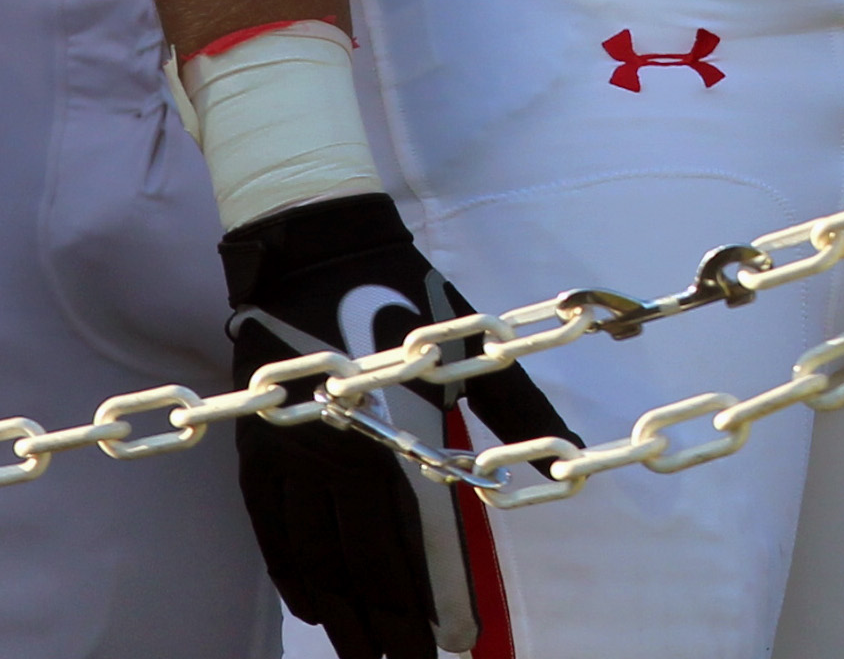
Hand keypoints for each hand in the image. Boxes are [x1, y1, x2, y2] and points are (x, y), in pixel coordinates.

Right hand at [222, 193, 577, 658]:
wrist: (319, 255)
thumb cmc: (410, 303)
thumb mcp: (473, 349)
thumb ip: (517, 407)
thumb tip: (558, 457)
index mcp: (391, 433)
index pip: (414, 539)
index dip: (433, 597)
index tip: (455, 644)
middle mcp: (332, 455)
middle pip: (361, 562)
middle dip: (387, 624)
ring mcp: (286, 458)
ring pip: (312, 559)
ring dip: (340, 616)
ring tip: (364, 658)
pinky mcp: (255, 454)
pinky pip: (269, 532)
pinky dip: (291, 576)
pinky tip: (313, 609)